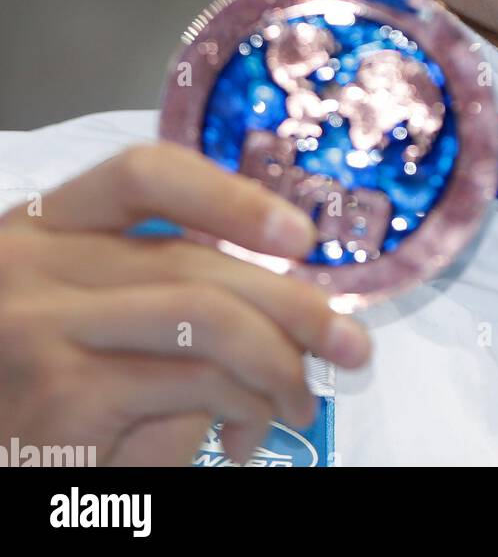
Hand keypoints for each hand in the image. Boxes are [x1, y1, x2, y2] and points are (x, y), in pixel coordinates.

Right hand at [0, 141, 370, 465]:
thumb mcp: (65, 307)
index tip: (301, 235)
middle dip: (294, 304)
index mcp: (38, 227)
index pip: (143, 174)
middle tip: (350, 342)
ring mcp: (43, 335)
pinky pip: (192, 393)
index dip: (232, 197)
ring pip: (210, 325)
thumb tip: (279, 288)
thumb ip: (144, 280)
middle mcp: (33, 270)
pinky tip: (238, 437)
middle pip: (196, 262)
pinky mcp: (64, 408)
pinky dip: (237, 413)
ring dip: (279, 368)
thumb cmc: (28, 385)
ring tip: (301, 402)